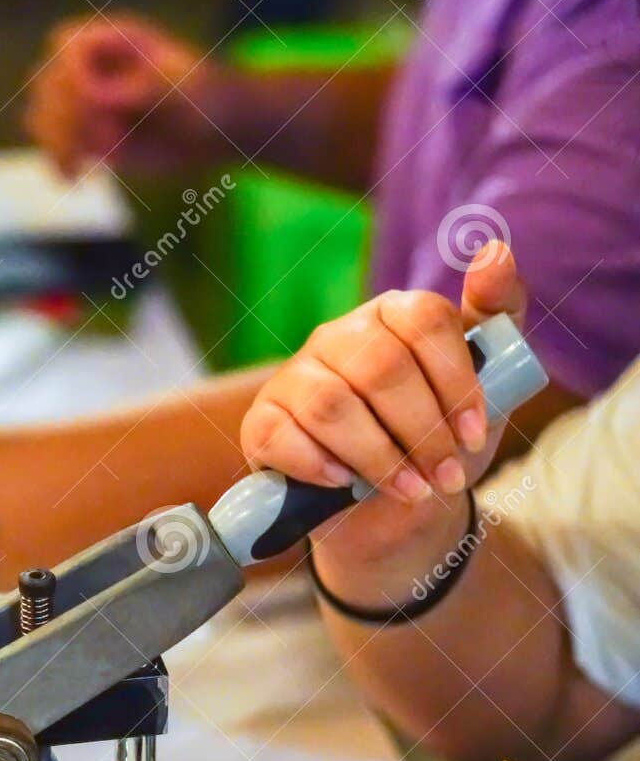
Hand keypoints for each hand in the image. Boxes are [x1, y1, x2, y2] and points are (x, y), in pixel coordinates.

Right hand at [25, 14, 235, 178]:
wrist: (210, 130)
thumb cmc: (202, 94)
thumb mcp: (180, 83)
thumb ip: (140, 85)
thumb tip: (95, 97)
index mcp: (109, 41)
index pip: (65, 45)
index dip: (68, 71)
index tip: (92, 100)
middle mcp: (88, 69)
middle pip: (45, 83)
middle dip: (67, 114)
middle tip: (107, 139)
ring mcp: (81, 105)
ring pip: (40, 118)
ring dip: (57, 144)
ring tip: (83, 166)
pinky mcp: (84, 138)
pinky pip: (53, 149)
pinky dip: (59, 164)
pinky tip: (76, 179)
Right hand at [239, 243, 525, 529]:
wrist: (391, 509)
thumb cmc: (436, 437)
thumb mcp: (486, 382)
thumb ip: (497, 314)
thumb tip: (494, 251)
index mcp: (392, 315)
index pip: (424, 321)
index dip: (455, 382)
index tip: (474, 435)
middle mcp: (338, 336)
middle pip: (381, 367)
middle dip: (422, 431)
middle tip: (446, 477)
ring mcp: (294, 376)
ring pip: (332, 405)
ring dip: (380, 459)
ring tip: (412, 492)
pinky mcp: (263, 421)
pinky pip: (283, 436)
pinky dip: (321, 467)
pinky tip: (347, 485)